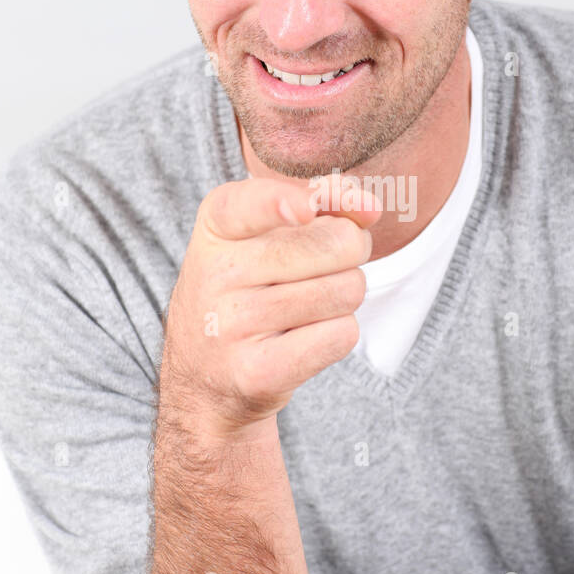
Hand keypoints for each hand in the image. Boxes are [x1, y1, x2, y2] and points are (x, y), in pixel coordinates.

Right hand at [161, 176, 381, 439]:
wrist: (205, 374)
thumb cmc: (252, 285)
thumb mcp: (266, 231)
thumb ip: (321, 199)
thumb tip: (369, 208)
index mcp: (217, 223)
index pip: (255, 203)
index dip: (288, 203)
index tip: (307, 210)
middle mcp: (218, 271)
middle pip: (336, 243)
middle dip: (353, 251)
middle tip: (326, 266)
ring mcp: (233, 325)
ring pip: (346, 291)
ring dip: (344, 297)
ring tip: (308, 305)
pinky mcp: (257, 372)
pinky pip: (341, 335)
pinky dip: (338, 335)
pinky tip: (304, 338)